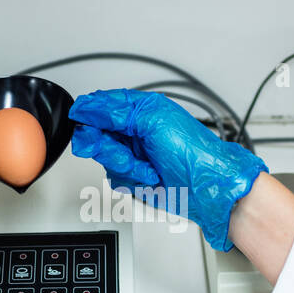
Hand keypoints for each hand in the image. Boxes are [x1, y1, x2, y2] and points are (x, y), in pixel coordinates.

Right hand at [69, 89, 266, 250]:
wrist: (206, 187)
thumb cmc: (191, 150)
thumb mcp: (151, 120)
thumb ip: (115, 111)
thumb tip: (87, 105)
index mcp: (139, 109)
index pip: (100, 106)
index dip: (90, 116)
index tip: (88, 126)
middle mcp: (134, 130)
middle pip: (96, 135)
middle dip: (110, 149)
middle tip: (125, 154)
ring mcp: (133, 154)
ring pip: (104, 160)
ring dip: (126, 167)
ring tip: (149, 168)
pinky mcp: (134, 176)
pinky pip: (115, 178)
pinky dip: (132, 181)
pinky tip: (151, 178)